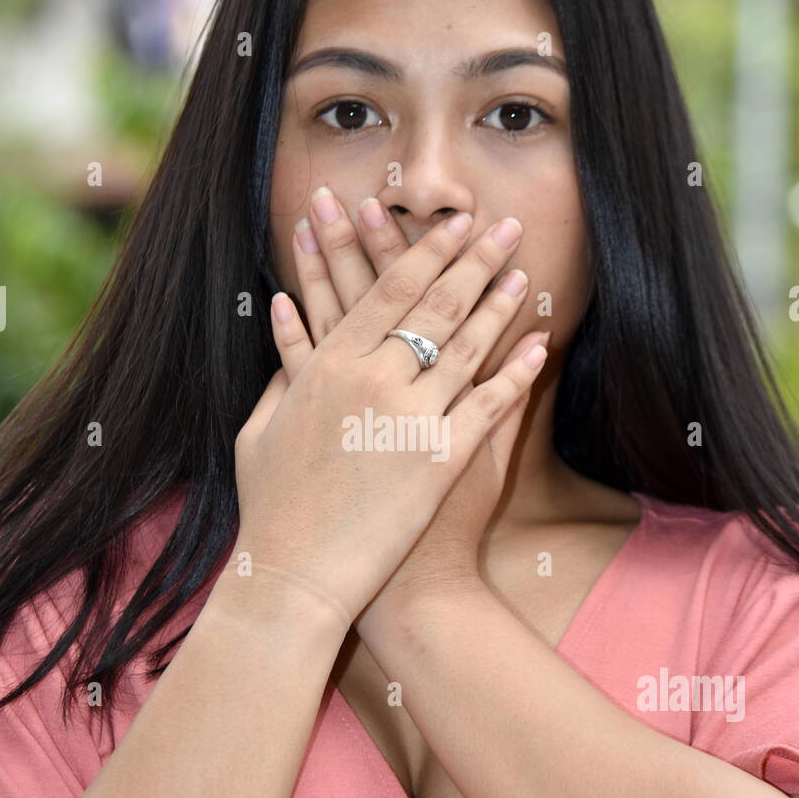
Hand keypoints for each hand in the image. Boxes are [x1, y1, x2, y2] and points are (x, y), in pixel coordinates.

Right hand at [265, 187, 549, 627]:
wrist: (296, 574)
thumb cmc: (271, 507)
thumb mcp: (259, 430)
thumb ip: (281, 370)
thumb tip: (286, 318)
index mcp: (326, 365)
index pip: (387, 290)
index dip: (424, 251)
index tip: (451, 224)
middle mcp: (370, 379)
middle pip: (434, 304)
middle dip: (474, 259)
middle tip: (504, 227)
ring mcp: (408, 417)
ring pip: (466, 345)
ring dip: (500, 305)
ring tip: (525, 275)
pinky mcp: (440, 459)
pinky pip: (490, 404)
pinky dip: (517, 371)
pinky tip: (539, 346)